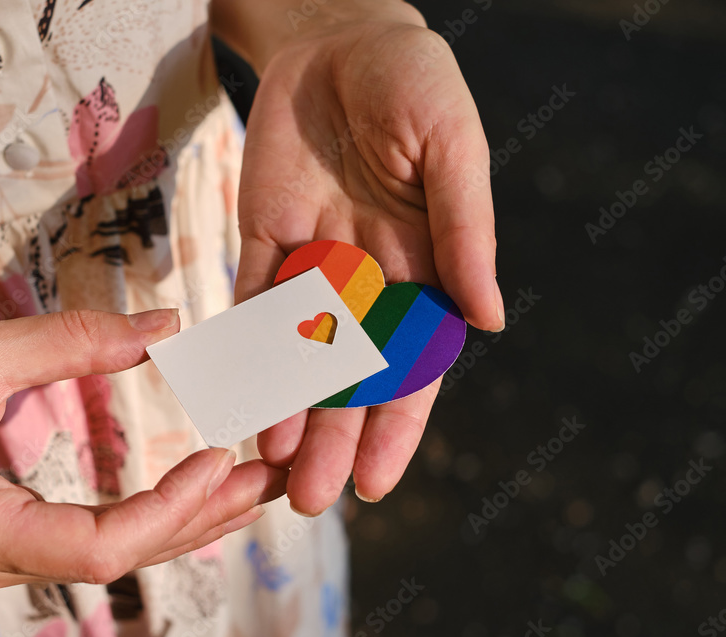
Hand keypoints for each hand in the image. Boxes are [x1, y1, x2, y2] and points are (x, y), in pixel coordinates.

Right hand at [0, 310, 285, 598]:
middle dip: (199, 517)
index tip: (223, 459)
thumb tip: (169, 325)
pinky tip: (184, 497)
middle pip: (114, 558)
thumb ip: (76, 342)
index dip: (171, 511)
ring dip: (178, 521)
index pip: (99, 547)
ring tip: (248, 486)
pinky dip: (139, 518)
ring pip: (102, 554)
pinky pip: (80, 541)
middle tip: (274, 479)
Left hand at [231, 4, 502, 513]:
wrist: (334, 37)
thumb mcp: (453, 148)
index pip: (414, 365)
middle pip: (349, 377)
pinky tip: (236, 396)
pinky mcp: (264, 242)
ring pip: (297, 355)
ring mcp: (313, 265)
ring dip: (284, 409)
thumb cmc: (414, 84)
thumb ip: (468, 232)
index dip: (396, 427)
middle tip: (309, 500)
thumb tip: (490, 321)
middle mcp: (369, 280)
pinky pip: (253, 305)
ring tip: (269, 464)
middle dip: (331, 438)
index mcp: (425, 268)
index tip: (375, 482)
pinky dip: (244, 351)